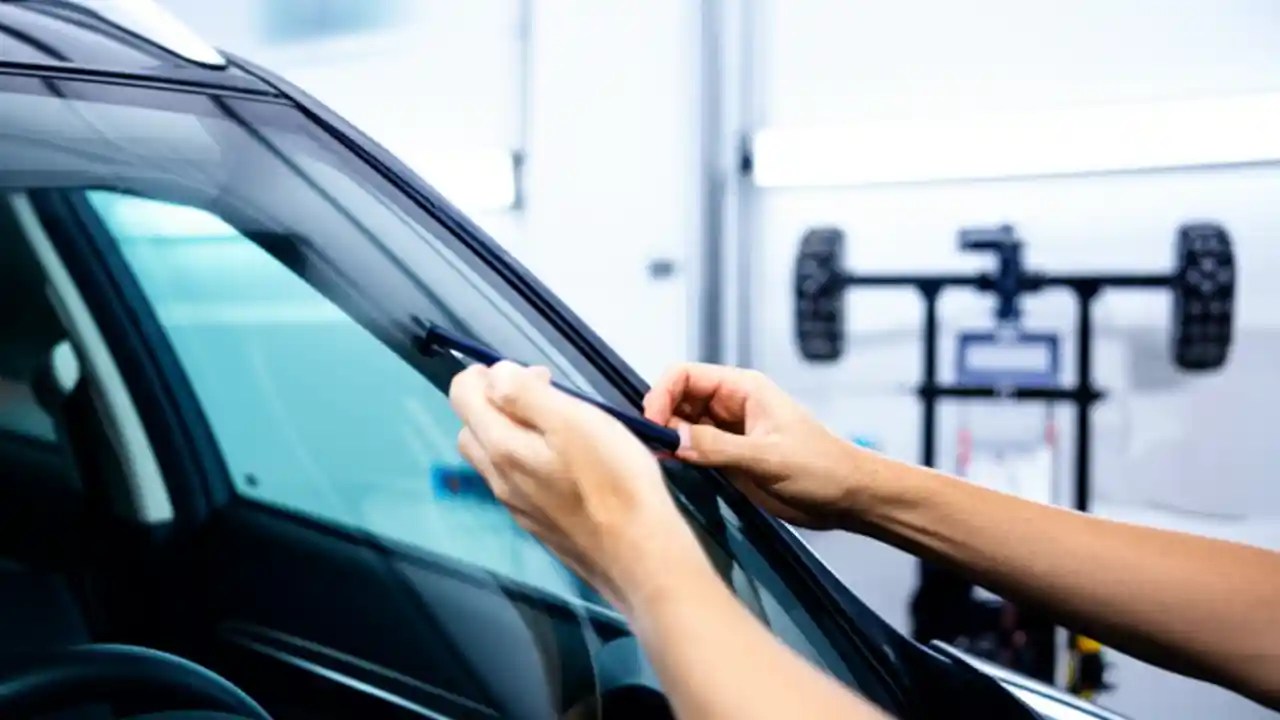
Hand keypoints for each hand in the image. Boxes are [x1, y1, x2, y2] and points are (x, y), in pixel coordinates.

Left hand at [448, 362, 706, 610]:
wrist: (638, 555)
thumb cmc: (614, 480)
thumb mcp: (574, 421)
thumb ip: (526, 394)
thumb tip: (495, 374)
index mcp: (501, 447)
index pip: (462, 395)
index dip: (488, 372)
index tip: (533, 375)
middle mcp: (498, 478)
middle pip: (473, 426)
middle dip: (498, 400)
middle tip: (548, 394)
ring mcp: (516, 506)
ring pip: (493, 457)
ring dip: (513, 431)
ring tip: (559, 427)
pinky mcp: (537, 524)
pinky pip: (516, 482)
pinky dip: (528, 460)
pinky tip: (568, 465)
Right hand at [643, 363, 870, 529]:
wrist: (846, 497)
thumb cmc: (821, 467)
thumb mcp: (767, 457)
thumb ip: (718, 447)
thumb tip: (673, 439)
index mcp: (743, 389)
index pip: (686, 375)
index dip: (662, 393)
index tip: (652, 422)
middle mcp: (730, 406)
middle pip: (678, 399)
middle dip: (661, 418)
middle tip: (652, 446)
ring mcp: (728, 432)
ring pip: (682, 426)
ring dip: (667, 439)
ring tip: (658, 459)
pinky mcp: (728, 458)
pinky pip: (693, 450)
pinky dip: (678, 456)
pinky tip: (672, 468)